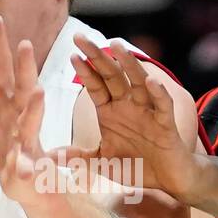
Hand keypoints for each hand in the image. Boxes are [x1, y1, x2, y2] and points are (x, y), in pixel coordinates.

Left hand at [0, 16, 48, 205]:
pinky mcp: (24, 162)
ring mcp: (23, 137)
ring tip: (38, 92)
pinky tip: (24, 166)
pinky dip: (25, 165)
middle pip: (21, 86)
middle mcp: (18, 112)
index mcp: (4, 96)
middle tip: (26, 44)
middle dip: (25, 68)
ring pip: (31, 120)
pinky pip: (25, 163)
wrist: (20, 175)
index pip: (1, 67)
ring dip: (34, 108)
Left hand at [66, 35, 197, 197]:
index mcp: (111, 111)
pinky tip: (151, 81)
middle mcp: (128, 106)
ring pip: (138, 82)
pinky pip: (162, 106)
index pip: (95, 85)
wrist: (166, 181)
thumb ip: (78, 158)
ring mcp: (148, 112)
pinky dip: (158, 94)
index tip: (71, 54)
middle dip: (97, 56)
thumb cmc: (137, 167)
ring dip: (128, 64)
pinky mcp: (166, 124)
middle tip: (80, 37)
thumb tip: (50, 156)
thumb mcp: (102, 163)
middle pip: (111, 75)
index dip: (84, 70)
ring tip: (116, 46)